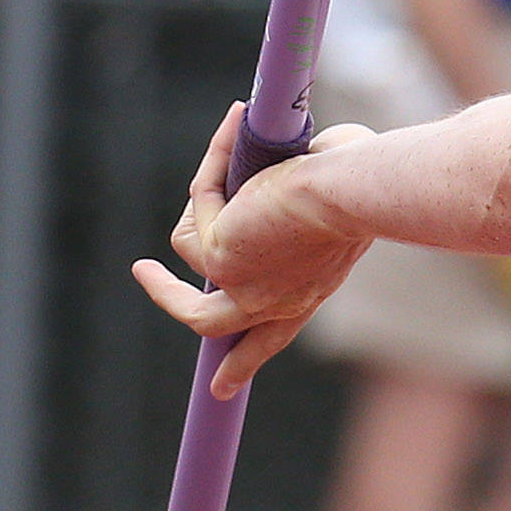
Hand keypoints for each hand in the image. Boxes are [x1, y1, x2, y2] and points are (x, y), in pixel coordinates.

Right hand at [133, 100, 375, 396]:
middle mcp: (275, 298)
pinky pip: (201, 201)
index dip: (245, 358)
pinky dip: (215, 163)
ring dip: (186, 203)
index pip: (272, 334)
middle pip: (213, 324)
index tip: (224, 386)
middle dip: (172, 302)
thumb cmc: (366, 182)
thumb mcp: (339, 196)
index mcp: (310, 290)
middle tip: (145, 275)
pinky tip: (235, 124)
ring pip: (187, 257)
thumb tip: (294, 155)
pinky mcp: (219, 256)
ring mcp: (241, 283)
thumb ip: (309, 189)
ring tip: (182, 170)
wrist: (353, 191)